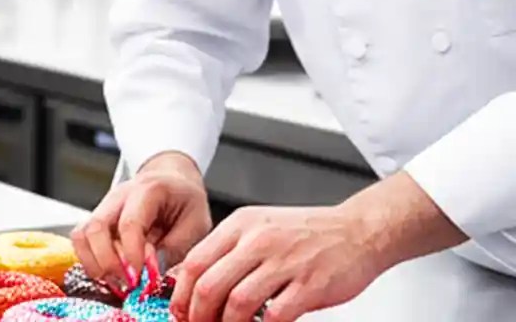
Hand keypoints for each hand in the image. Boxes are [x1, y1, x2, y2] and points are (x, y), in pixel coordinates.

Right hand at [72, 152, 211, 293]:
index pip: (129, 223)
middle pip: (95, 227)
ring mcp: (104, 206)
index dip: (131, 255)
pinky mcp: (97, 219)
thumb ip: (175, 248)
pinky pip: (81, 241)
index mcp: (148, 190)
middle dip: (107, 262)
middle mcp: (119, 195)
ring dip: (94, 263)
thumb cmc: (186, 202)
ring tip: (117, 281)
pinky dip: (90, 261)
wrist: (173, 181)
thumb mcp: (196, 224)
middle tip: (127, 284)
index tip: (140, 278)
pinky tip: (110, 274)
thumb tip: (151, 272)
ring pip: (81, 235)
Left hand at [168, 206, 382, 321]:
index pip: (194, 262)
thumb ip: (226, 250)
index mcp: (240, 225)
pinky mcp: (310, 284)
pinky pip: (276, 315)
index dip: (181, 295)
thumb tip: (187, 279)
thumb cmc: (306, 233)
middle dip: (198, 315)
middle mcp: (258, 240)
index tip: (179, 313)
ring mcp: (285, 262)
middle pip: (210, 285)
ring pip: (238, 302)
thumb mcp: (258, 227)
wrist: (358, 230)